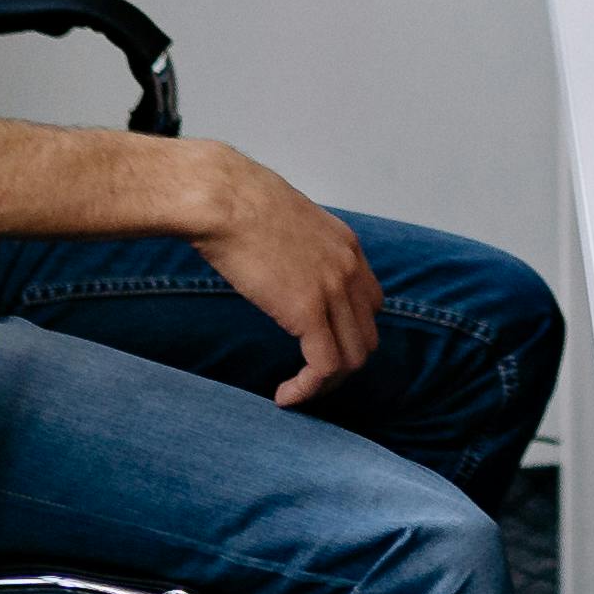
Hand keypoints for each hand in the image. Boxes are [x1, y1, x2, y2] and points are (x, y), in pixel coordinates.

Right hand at [186, 144, 385, 405]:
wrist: (223, 197)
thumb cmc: (237, 204)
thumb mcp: (285, 223)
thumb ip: (297, 249)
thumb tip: (282, 269)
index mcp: (347, 246)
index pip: (371, 304)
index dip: (349, 332)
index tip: (318, 345)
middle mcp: (349, 268)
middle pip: (367, 335)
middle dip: (341, 363)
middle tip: (307, 376)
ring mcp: (333, 290)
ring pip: (352, 358)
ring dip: (326, 384)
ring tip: (296, 391)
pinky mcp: (308, 311)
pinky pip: (324, 367)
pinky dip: (307, 389)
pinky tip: (284, 395)